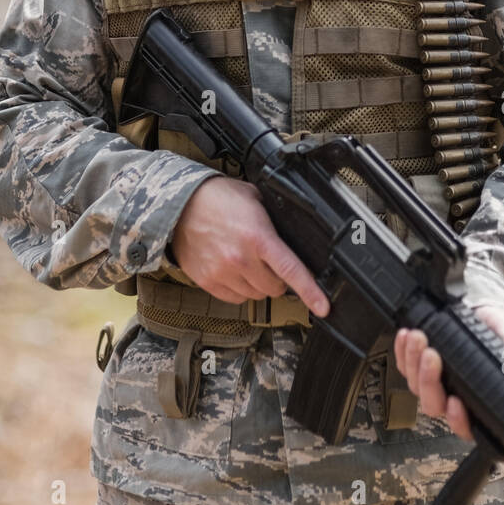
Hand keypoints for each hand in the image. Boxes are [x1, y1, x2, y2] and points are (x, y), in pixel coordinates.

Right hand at [170, 177, 329, 316]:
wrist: (180, 204)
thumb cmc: (218, 198)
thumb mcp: (255, 199)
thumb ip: (273, 221)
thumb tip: (292, 236)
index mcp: (258, 237)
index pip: (291, 270)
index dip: (311, 291)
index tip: (323, 306)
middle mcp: (241, 259)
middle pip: (275, 288)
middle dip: (278, 278)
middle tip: (269, 262)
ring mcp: (223, 273)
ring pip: (255, 295)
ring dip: (258, 284)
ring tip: (248, 262)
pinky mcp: (208, 281)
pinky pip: (235, 298)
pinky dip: (240, 289)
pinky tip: (234, 271)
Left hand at [394, 303, 503, 442]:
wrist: (478, 310)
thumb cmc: (493, 329)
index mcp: (475, 397)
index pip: (465, 424)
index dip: (459, 420)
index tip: (456, 402)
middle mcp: (452, 394)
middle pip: (433, 404)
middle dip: (429, 380)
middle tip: (432, 355)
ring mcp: (433, 381)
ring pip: (415, 385)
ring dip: (413, 361)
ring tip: (418, 337)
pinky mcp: (417, 365)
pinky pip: (404, 365)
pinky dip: (402, 351)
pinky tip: (406, 336)